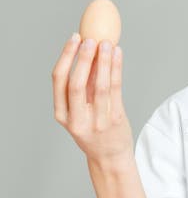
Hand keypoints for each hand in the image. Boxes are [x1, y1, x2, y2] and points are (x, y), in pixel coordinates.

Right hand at [52, 33, 133, 164]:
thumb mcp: (80, 112)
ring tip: (106, 43)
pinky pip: (116, 89)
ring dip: (103, 61)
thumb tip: (89, 52)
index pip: (60, 81)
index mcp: (63, 115)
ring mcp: (97, 120)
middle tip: (89, 39)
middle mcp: (78, 118)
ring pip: (100, 85)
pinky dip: (116, 69)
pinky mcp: (115, 119)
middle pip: (77, 83)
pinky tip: (117, 54)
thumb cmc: (94, 131)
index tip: (74, 39)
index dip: (66, 57)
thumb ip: (83, 87)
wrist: (110, 158)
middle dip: (82, 58)